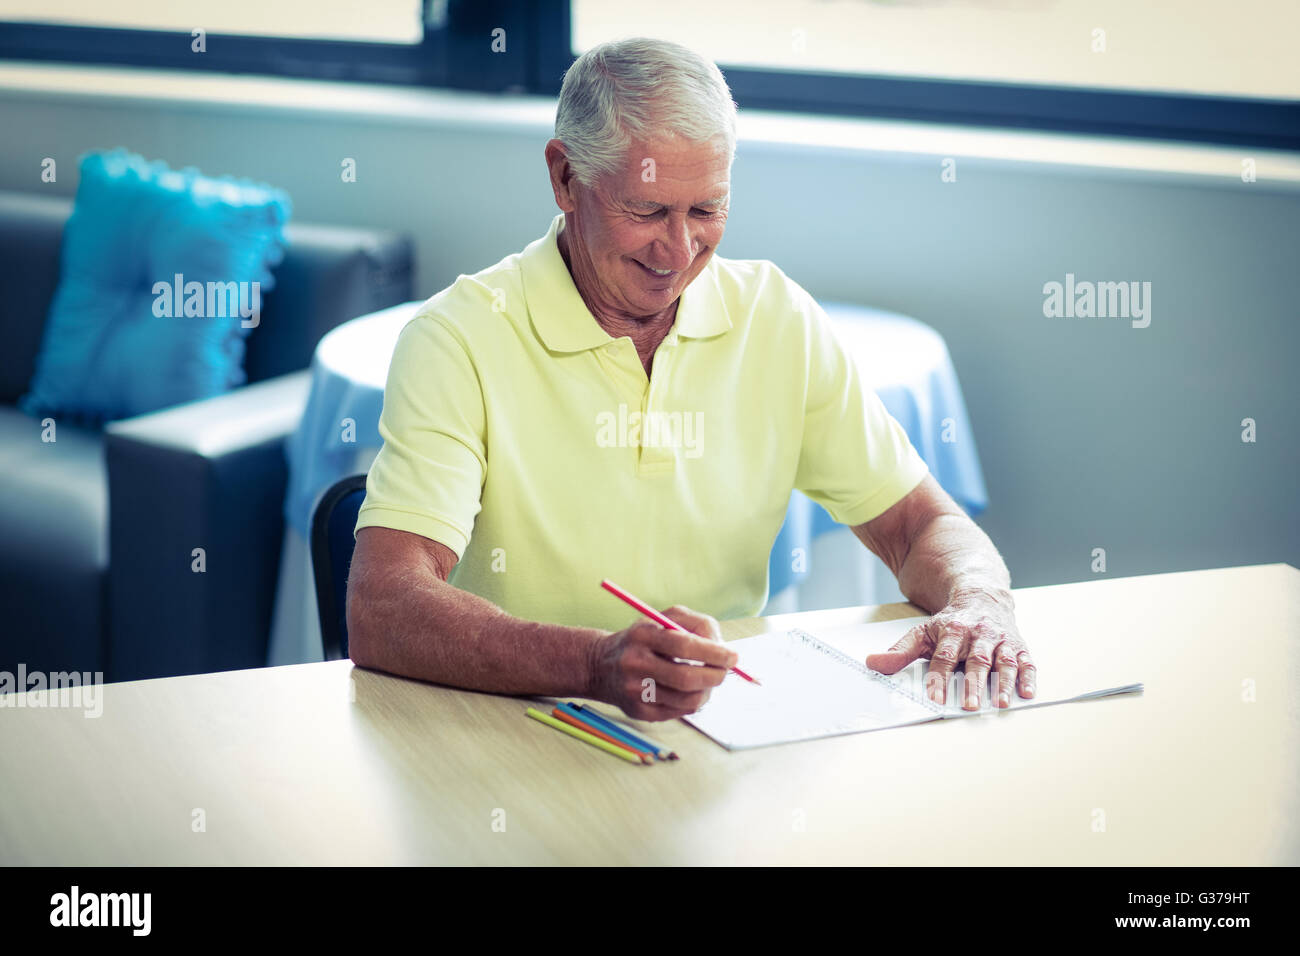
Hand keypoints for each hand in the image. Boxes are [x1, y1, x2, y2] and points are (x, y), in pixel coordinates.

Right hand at [588, 606, 736, 721]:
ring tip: (707, 679)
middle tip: (726, 670)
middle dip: (716, 675)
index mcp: (642, 635)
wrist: (601, 665)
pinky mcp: (638, 711)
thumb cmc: (643, 639)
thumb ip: (696, 624)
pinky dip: (693, 701)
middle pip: (686, 678)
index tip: (733, 656)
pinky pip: (679, 712)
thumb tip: (724, 648)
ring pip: (687, 699)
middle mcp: (634, 663)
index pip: (684, 645)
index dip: (714, 652)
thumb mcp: (662, 619)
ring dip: (708, 690)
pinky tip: (688, 690)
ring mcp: (634, 691)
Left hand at [865, 595, 1035, 710]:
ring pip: (1003, 662)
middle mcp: (979, 635)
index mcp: (953, 631)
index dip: (939, 678)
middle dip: (974, 684)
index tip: (936, 698)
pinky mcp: (1018, 646)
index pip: (944, 657)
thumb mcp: (923, 632)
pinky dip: (1028, 677)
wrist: (981, 597)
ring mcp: (1000, 640)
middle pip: (976, 661)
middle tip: (971, 706)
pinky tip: (1027, 693)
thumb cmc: (952, 622)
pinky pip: (1026, 661)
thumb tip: (873, 663)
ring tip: (1001, 703)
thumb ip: (900, 651)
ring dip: (1004, 683)